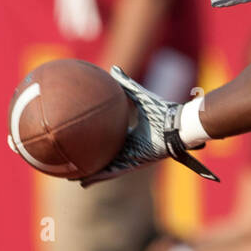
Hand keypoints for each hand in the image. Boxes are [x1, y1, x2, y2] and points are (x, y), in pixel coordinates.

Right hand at [80, 66, 219, 186]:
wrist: (175, 124)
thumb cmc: (162, 111)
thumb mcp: (138, 96)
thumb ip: (126, 84)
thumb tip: (113, 68)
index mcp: (131, 137)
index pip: (110, 142)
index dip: (98, 144)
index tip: (85, 145)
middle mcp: (130, 149)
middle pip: (107, 159)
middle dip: (93, 164)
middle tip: (75, 166)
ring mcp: (132, 158)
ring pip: (108, 169)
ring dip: (92, 175)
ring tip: (75, 180)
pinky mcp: (134, 164)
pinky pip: (114, 172)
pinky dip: (101, 177)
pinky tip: (86, 182)